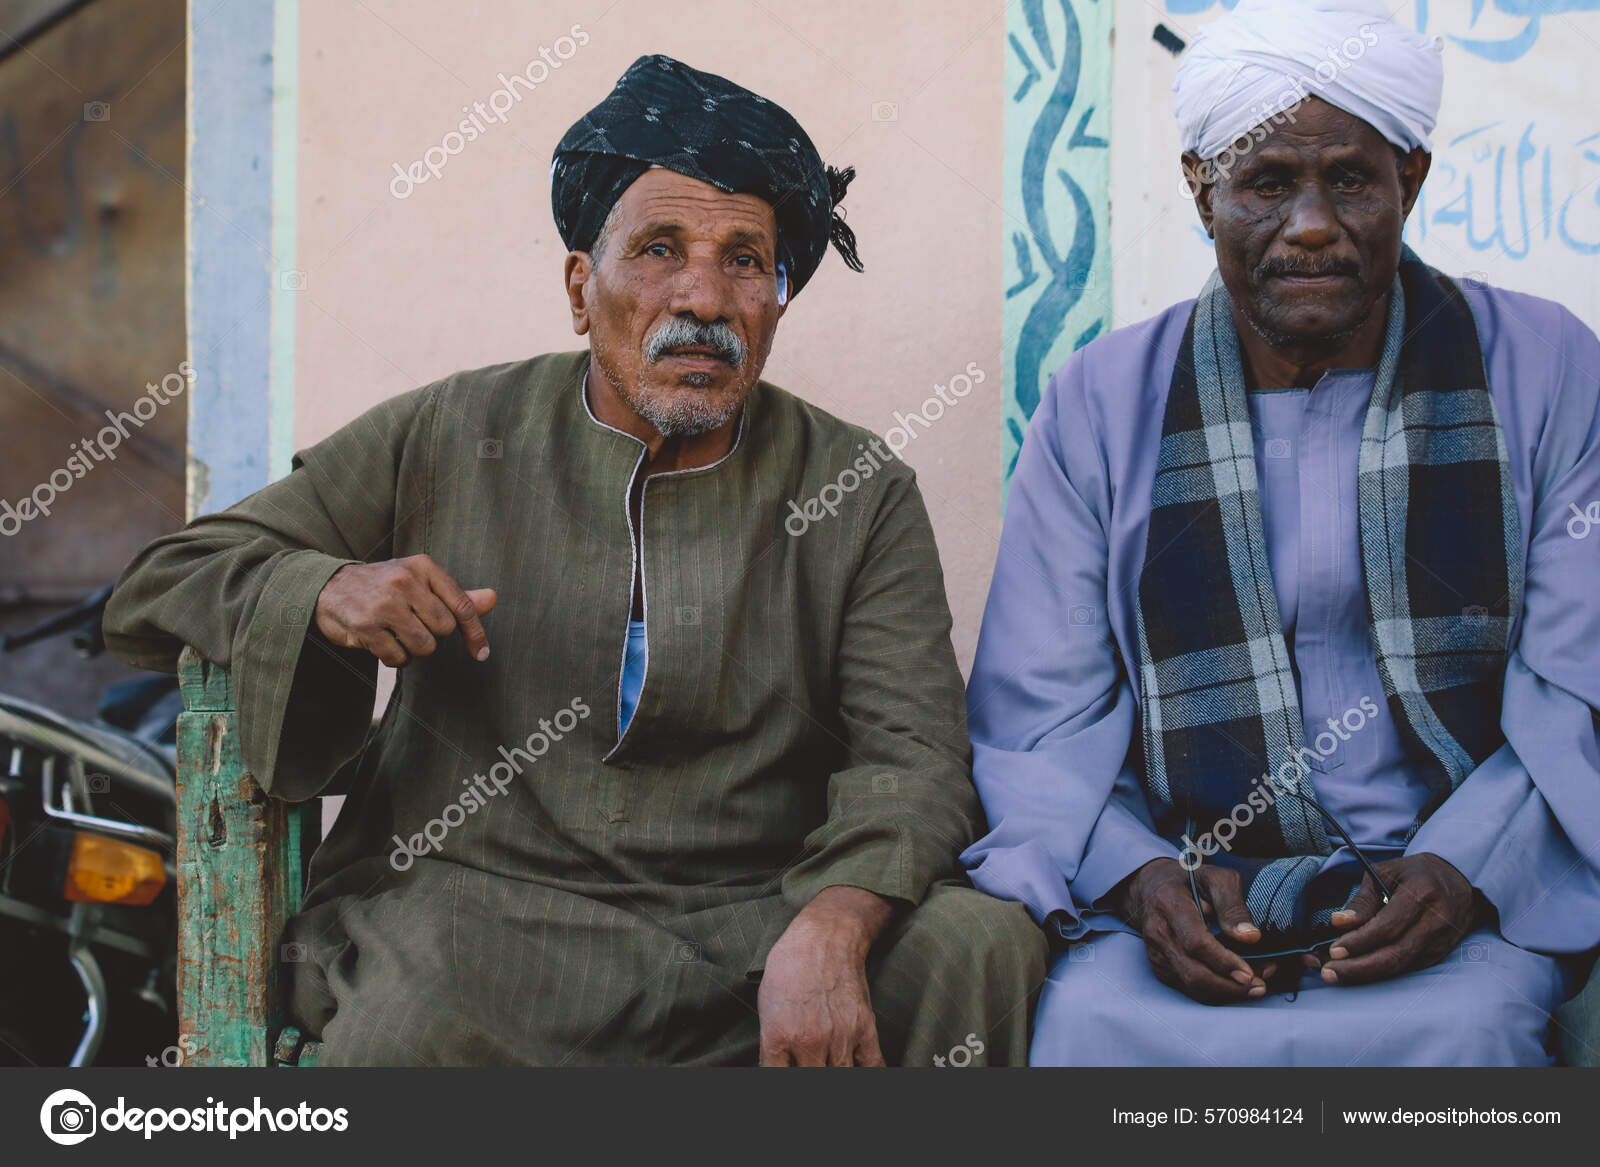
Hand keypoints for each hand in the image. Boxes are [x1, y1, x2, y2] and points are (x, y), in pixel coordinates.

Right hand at [313, 554, 496, 666]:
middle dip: (432, 636)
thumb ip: (456, 595)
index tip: (482, 654)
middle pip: (444, 630)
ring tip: (397, 634)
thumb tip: (492, 599)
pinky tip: (382, 642)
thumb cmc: (385, 586)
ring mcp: (384, 603)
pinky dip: (394, 658)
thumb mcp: (421, 582)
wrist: (329, 587)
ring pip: (424, 646)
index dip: (475, 633)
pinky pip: (398, 658)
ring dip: (413, 649)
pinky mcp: (365, 626)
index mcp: (423, 566)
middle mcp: (404, 581)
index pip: (462, 605)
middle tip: (412, 625)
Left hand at [757, 886, 891, 1065]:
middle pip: (811, 1080)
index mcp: (778, 1035)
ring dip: (832, 1072)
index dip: (780, 1080)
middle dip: (807, 1073)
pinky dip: (867, 1073)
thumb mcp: (766, 1004)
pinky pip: (872, 1067)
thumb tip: (778, 1069)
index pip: (776, 1080)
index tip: (788, 1071)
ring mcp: (840, 1036)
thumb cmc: (790, 965)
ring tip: (828, 1064)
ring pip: (840, 1077)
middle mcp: (810, 1041)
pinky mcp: (865, 1028)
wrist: (825, 935)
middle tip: (809, 1064)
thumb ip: (772, 1045)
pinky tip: (857, 1069)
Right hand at [1112, 858, 1277, 1003]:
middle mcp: (1158, 932)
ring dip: (1227, 992)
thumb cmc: (1189, 881)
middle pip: (1193, 973)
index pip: (1196, 942)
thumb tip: (1250, 937)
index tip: (1249, 973)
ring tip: (1256, 985)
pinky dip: (1217, 991)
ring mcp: (1156, 953)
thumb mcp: (1216, 878)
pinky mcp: (1160, 967)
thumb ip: (1233, 905)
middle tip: (1259, 987)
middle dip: (1229, 987)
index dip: (1223, 962)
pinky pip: (1190, 989)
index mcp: (1170, 904)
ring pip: (1192, 986)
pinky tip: (1237, 982)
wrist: (1152, 888)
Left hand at [1318, 853, 1479, 986]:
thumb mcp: (1385, 873)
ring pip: (1401, 967)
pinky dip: (1382, 974)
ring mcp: (1441, 941)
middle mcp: (1435, 921)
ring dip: (1366, 975)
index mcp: (1421, 894)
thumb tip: (1338, 923)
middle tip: (1329, 972)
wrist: (1460, 880)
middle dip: (1359, 968)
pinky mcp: (1440, 954)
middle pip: (1395, 955)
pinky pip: (1408, 969)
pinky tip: (1359, 973)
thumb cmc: (1415, 874)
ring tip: (1337, 975)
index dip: (1360, 942)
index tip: (1334, 950)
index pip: (1388, 927)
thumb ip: (1363, 900)